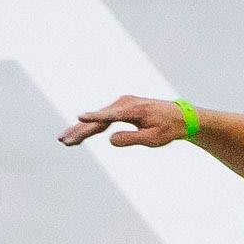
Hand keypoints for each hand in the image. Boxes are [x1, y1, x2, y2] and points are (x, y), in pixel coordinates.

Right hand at [56, 94, 189, 150]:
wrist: (180, 116)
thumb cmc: (168, 129)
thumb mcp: (153, 139)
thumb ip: (132, 139)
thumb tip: (110, 140)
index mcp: (133, 109)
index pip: (109, 115)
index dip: (94, 118)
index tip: (79, 118)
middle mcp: (124, 103)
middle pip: (98, 119)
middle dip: (80, 130)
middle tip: (63, 140)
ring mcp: (121, 105)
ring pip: (97, 120)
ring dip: (81, 130)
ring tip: (64, 140)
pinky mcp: (121, 109)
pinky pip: (102, 119)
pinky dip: (90, 127)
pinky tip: (78, 135)